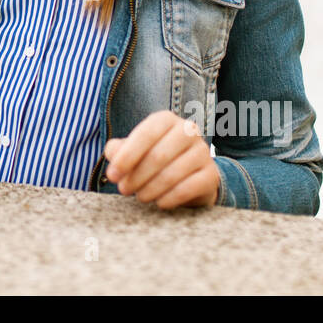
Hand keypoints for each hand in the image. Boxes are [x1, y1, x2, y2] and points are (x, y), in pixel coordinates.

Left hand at [103, 110, 218, 208]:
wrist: (191, 175)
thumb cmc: (155, 159)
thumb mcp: (135, 151)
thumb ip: (119, 149)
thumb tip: (113, 153)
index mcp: (166, 120)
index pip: (145, 134)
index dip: (126, 156)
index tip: (112, 175)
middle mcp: (188, 131)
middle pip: (158, 155)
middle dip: (136, 176)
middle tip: (124, 190)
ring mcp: (202, 152)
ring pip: (172, 174)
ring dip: (150, 189)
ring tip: (140, 197)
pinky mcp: (211, 174)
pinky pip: (187, 188)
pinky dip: (169, 198)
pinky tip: (159, 203)